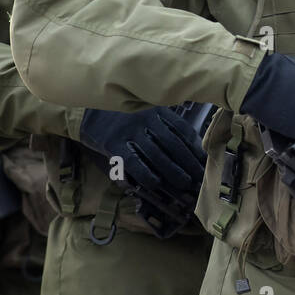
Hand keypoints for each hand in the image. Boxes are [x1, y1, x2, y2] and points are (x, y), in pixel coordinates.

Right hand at [80, 106, 207, 207]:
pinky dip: (145, 173)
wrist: (89, 110)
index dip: (195, 148)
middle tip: (200, 178)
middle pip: (173, 144)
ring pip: (156, 154)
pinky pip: (133, 161)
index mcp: (157, 110)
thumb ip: (164, 125)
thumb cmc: (123, 115)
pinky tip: (155, 184)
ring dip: (172, 170)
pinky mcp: (114, 143)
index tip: (205, 162)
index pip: (182, 130)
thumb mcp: (146, 112)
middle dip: (188, 162)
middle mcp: (146, 119)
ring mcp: (130, 131)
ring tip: (185, 183)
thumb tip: (191, 147)